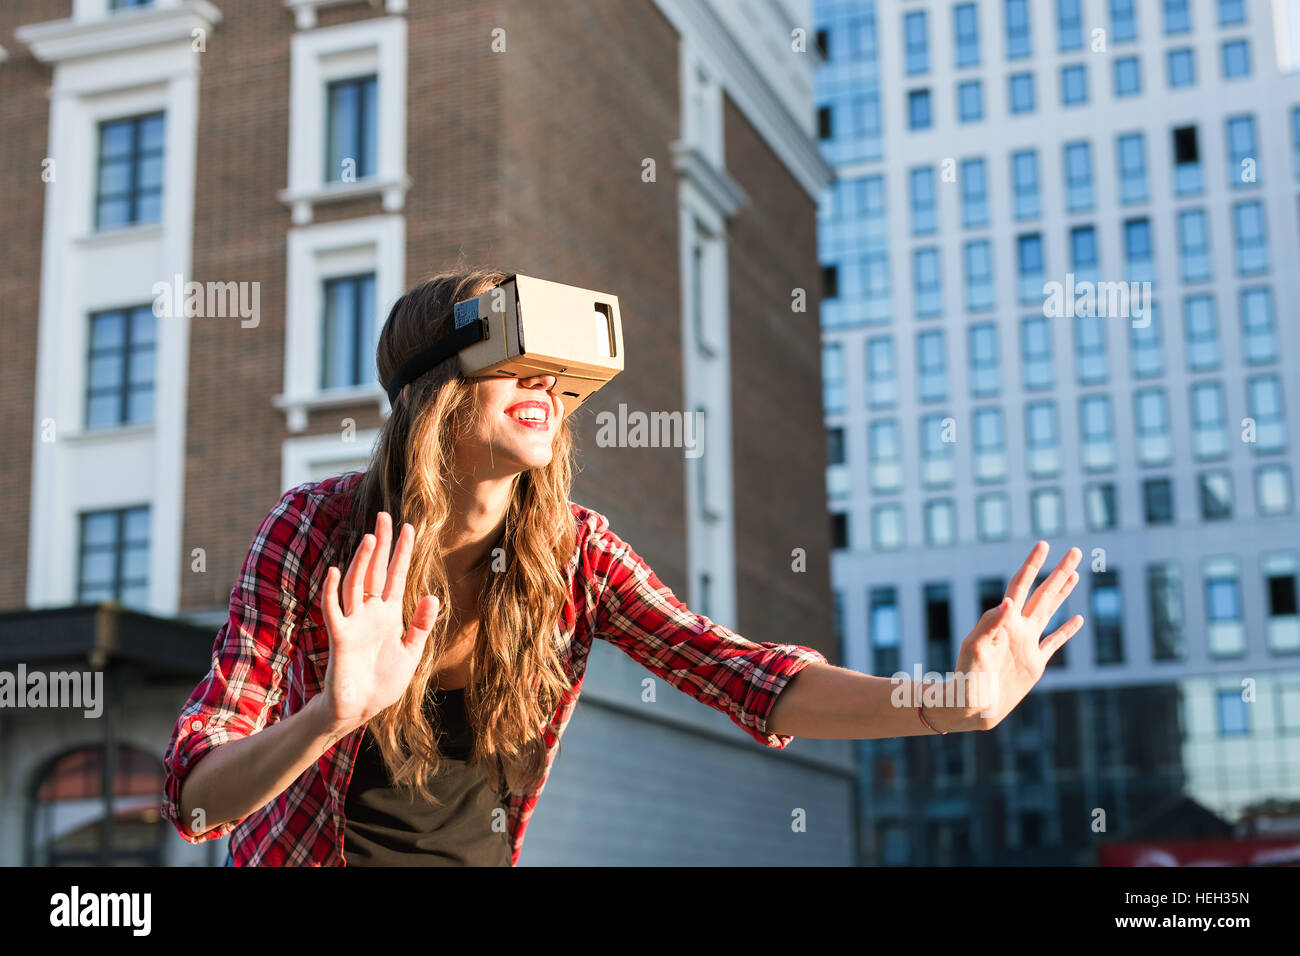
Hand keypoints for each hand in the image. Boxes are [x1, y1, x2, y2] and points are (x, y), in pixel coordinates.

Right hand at [316, 511, 439, 735]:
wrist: (360, 710)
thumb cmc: (382, 683)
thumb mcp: (411, 653)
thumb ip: (421, 626)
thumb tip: (433, 595)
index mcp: (389, 615)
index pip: (396, 576)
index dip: (402, 553)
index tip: (409, 527)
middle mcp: (370, 613)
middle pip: (375, 571)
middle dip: (381, 545)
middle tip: (384, 516)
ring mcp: (354, 623)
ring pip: (356, 584)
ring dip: (362, 561)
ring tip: (371, 537)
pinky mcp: (340, 637)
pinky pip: (333, 610)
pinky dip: (332, 590)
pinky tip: (336, 570)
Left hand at [934, 542, 1084, 731]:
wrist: (968, 706)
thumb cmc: (966, 677)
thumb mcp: (975, 649)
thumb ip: (989, 624)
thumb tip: (1008, 601)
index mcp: (1004, 621)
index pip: (1021, 586)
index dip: (1032, 565)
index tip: (1043, 545)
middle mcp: (1017, 628)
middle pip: (1042, 593)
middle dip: (1058, 572)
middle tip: (1075, 550)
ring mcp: (1027, 644)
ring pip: (1050, 611)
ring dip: (1062, 593)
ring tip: (1074, 574)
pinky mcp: (1034, 664)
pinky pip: (1054, 642)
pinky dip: (1067, 631)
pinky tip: (1078, 619)